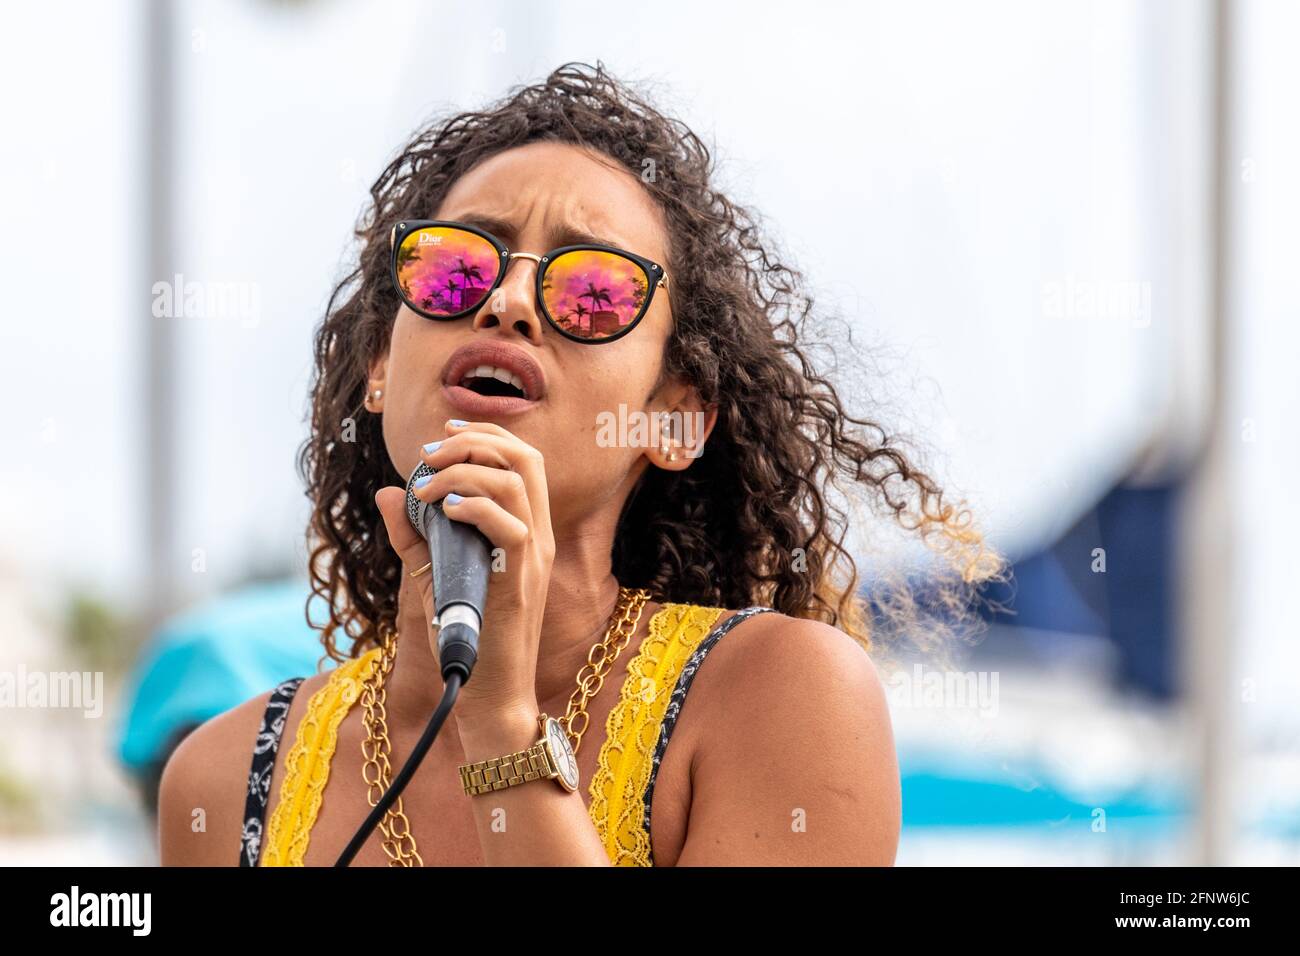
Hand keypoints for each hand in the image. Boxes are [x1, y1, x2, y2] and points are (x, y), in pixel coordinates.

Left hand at [375, 419, 553, 725]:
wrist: (490, 696)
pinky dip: (474, 506)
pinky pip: (509, 525)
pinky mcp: (519, 581)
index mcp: (527, 530)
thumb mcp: (433, 577)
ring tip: (427, 490)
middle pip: (526, 458)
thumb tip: (387, 493)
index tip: (445, 435)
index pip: (522, 459)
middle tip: (430, 454)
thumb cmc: (466, 640)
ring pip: (515, 484)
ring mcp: (533, 558)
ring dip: (463, 473)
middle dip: (475, 441)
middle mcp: (538, 537)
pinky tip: (442, 512)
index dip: (486, 434)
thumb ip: (413, 536)